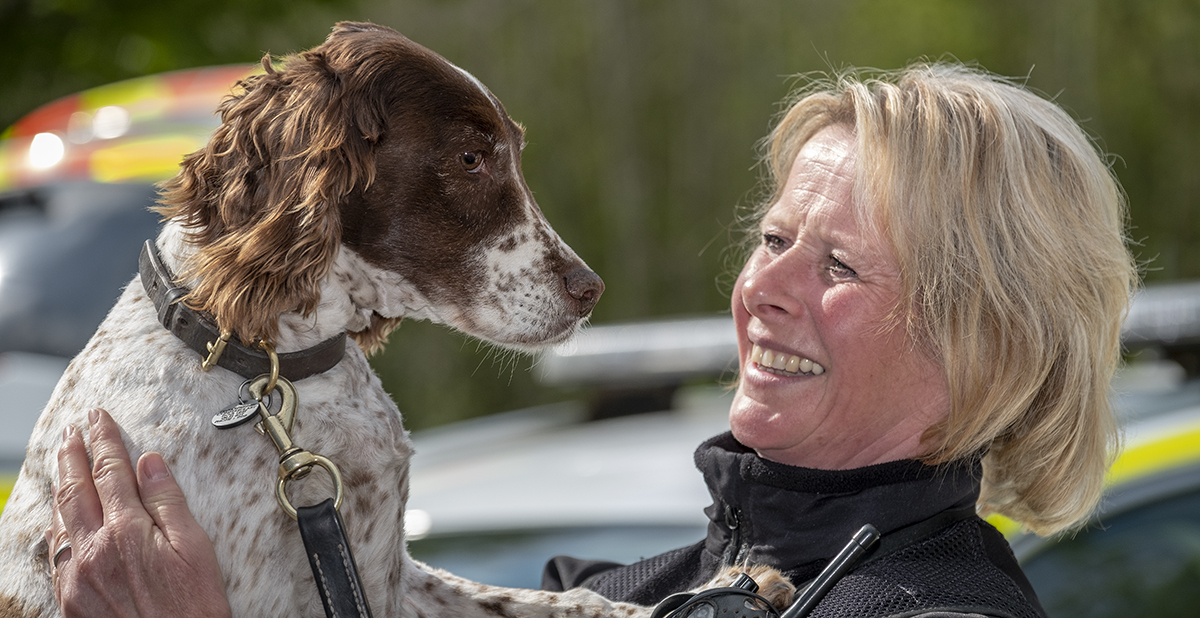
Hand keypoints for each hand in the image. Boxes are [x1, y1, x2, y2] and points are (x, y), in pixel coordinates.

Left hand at [46, 408, 230, 617]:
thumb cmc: (194, 610)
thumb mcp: (196, 550)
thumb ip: (169, 503)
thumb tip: (150, 463)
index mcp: (127, 532)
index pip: (111, 472)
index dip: (105, 441)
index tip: (100, 418)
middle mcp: (93, 551)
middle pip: (75, 490)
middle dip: (72, 456)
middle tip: (71, 431)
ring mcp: (76, 578)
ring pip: (59, 521)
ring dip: (60, 487)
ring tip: (62, 464)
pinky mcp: (71, 602)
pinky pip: (56, 555)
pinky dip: (56, 529)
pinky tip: (59, 522)